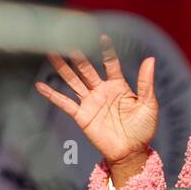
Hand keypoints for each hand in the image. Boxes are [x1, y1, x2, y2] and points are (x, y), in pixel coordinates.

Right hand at [35, 34, 157, 173]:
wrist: (132, 152)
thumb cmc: (143, 129)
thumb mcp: (149, 104)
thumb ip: (146, 82)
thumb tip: (150, 59)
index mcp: (119, 86)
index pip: (110, 64)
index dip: (107, 51)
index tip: (102, 36)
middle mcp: (101, 90)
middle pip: (86, 69)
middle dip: (77, 56)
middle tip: (67, 40)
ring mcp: (90, 102)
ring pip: (74, 81)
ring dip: (63, 68)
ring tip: (52, 54)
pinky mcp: (82, 116)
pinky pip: (65, 103)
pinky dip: (52, 95)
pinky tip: (40, 86)